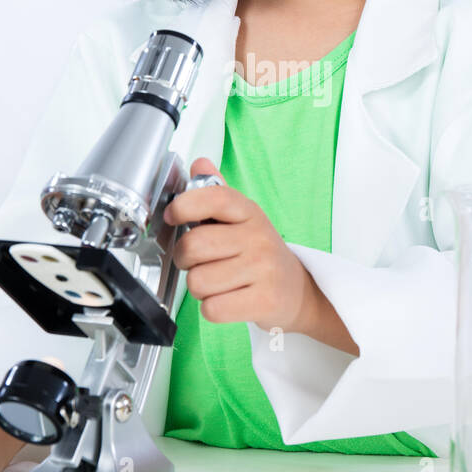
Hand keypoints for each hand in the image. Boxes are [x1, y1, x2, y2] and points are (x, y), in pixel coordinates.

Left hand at [163, 157, 315, 335]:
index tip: (173, 216)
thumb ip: (217, 193)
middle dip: (185, 259)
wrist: (297, 291)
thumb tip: (199, 163)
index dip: (185, 204)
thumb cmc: (260, 254)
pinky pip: (212, 308)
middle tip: (198, 262)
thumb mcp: (243, 219)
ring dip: (199, 288)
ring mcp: (263, 269)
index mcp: (250, 213)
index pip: (215, 197)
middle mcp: (258, 237)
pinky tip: (227, 300)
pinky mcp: (264, 300)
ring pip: (198, 281)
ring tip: (218, 283)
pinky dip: (212, 309)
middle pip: (194, 246)